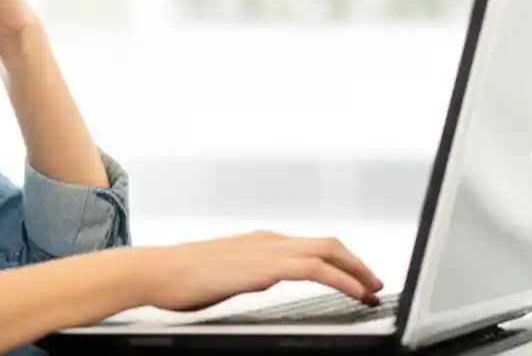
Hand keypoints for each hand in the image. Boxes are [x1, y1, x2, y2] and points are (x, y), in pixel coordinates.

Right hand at [134, 230, 383, 312]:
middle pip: (328, 243)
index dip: (339, 260)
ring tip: (371, 290)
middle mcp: (270, 240)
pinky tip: (354, 292)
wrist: (158, 271)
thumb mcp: (224, 275)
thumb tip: (258, 281)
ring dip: (356, 270)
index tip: (355, 276)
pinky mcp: (267, 265)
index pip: (311, 246)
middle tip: (374, 283)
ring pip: (329, 250)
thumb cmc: (181, 278)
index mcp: (261, 242)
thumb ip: (247, 275)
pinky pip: (316, 268)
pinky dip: (342, 278)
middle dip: (356, 263)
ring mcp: (269, 248)